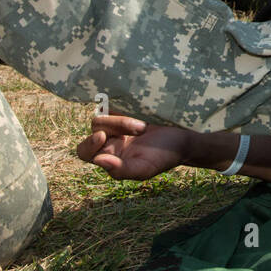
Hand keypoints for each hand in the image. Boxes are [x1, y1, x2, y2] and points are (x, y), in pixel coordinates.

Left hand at [77, 114, 191, 179]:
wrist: (185, 138)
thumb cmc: (164, 157)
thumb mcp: (144, 169)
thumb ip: (120, 170)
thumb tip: (98, 161)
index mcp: (110, 156)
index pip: (85, 151)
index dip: (88, 144)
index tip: (102, 136)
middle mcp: (110, 137)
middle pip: (95, 128)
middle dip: (110, 125)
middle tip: (133, 128)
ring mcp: (118, 119)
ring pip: (106, 113)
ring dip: (123, 120)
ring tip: (144, 127)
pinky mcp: (128, 105)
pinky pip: (115, 100)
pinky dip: (122, 104)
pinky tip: (138, 110)